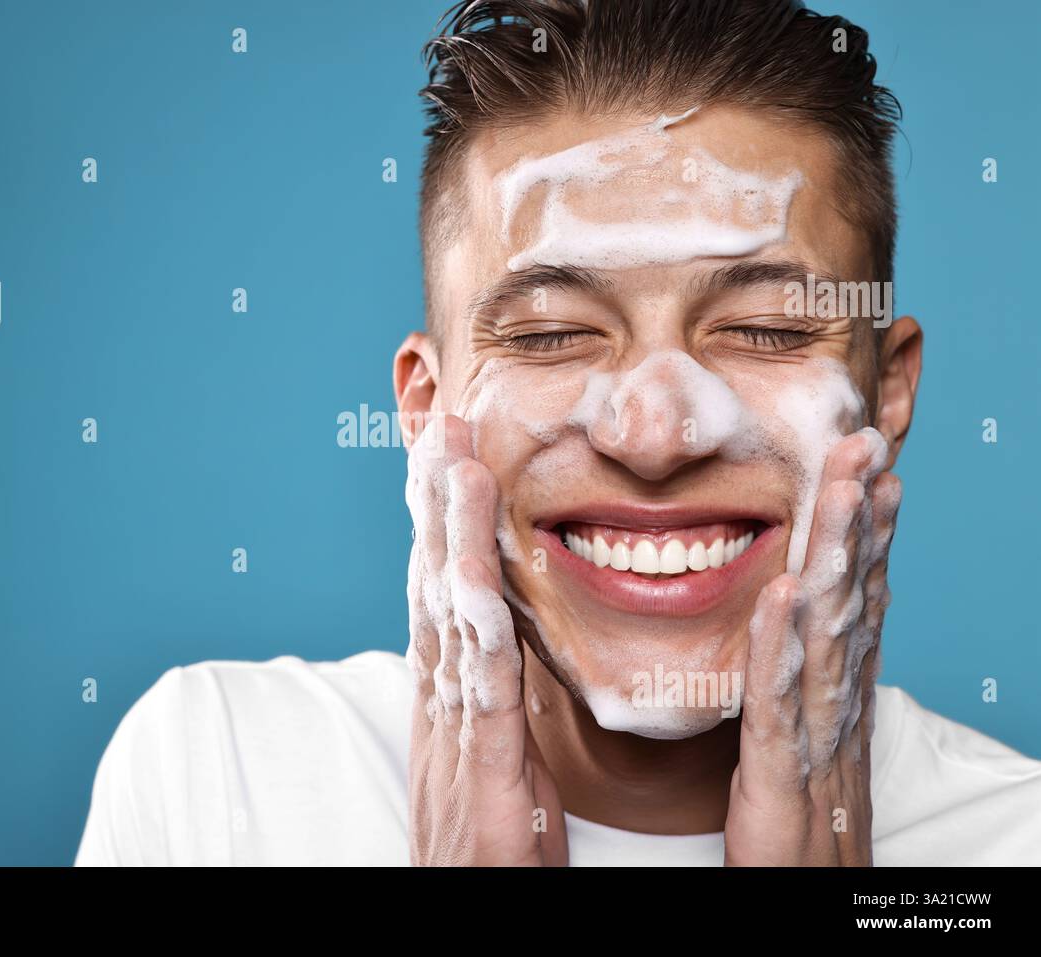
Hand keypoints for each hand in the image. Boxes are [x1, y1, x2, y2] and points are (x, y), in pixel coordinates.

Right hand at [405, 414, 567, 865]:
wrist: (471, 915)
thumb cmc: (493, 858)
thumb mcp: (495, 765)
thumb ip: (495, 705)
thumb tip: (500, 649)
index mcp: (454, 702)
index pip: (446, 594)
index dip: (444, 524)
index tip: (448, 457)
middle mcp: (444, 706)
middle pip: (433, 584)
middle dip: (434, 502)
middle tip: (438, 424)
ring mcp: (455, 737)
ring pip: (447, 616)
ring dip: (445, 533)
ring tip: (448, 456)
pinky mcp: (483, 775)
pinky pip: (479, 685)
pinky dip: (471, 619)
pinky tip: (467, 566)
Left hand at [724, 427, 901, 865]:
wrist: (808, 907)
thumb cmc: (801, 833)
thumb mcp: (809, 746)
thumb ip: (809, 685)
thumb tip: (808, 627)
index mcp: (837, 697)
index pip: (857, 599)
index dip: (868, 533)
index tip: (871, 467)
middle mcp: (837, 708)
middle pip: (853, 599)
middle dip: (859, 517)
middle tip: (865, 442)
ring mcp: (815, 741)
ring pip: (829, 634)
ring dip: (836, 556)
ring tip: (842, 485)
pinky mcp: (781, 780)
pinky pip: (780, 704)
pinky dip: (785, 647)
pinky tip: (787, 593)